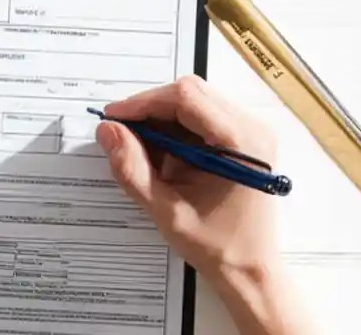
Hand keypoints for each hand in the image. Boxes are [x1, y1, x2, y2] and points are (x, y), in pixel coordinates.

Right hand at [97, 77, 312, 334]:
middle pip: (192, 93)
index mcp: (241, 144)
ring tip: (142, 146)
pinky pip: (203, 115)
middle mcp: (253, 128)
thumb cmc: (215, 245)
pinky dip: (176, 126)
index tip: (114, 118)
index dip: (144, 102)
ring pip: (196, 99)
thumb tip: (107, 131)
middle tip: (122, 132)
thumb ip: (133, 169)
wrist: (250, 268)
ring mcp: (252, 131)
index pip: (186, 98)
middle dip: (151, 107)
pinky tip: (163, 152)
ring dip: (162, 116)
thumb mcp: (165, 211)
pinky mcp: (245, 137)